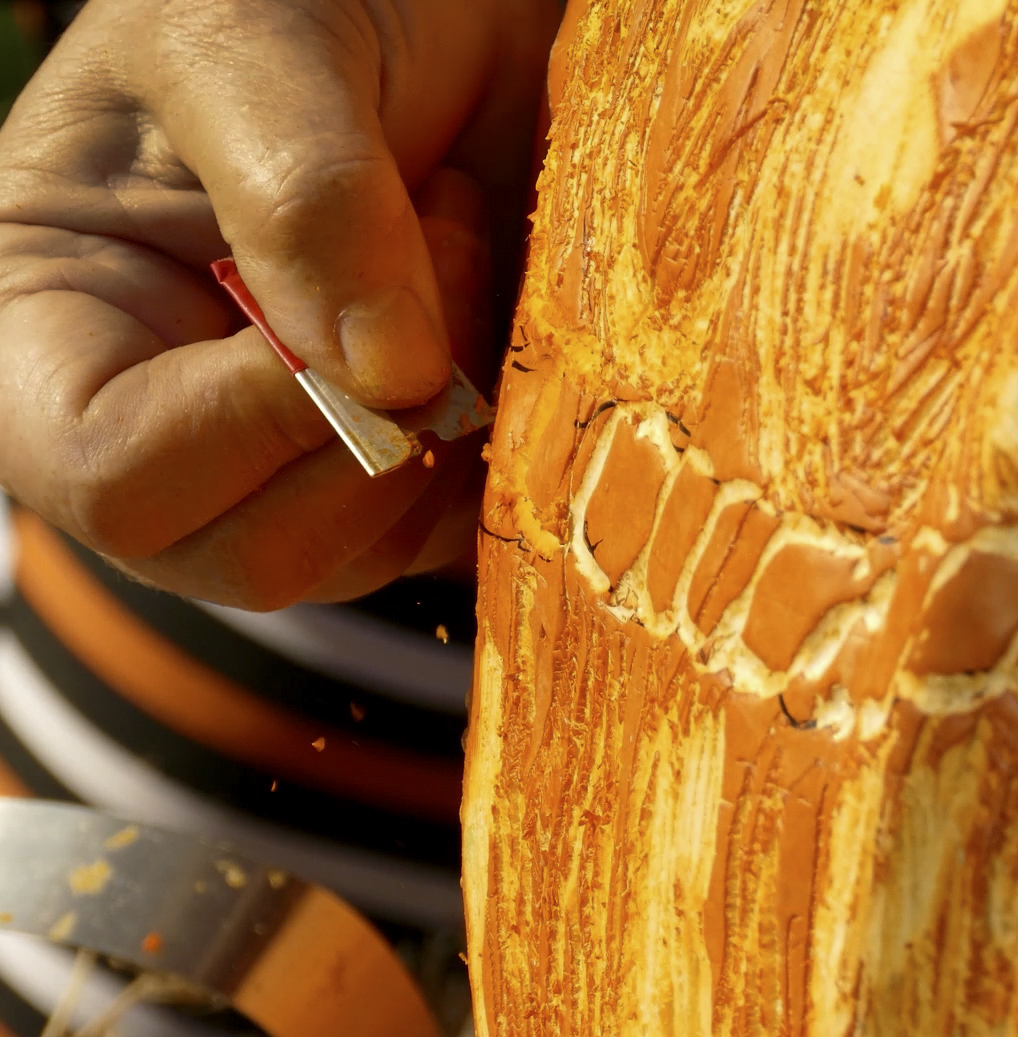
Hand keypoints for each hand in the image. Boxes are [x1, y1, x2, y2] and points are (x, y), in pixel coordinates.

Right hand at [0, 0, 561, 608]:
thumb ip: (300, 198)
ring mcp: (292, 460)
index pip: (111, 476)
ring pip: (379, 548)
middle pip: (253, 555)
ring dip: (458, 407)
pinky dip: (515, 431)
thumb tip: (388, 381)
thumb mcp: (255, 41)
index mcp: (58, 326)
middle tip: (434, 236)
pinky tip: (503, 300)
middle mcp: (167, 423)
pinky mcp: (409, 468)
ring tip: (459, 235)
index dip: (250, 425)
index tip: (359, 317)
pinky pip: (471, 521)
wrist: (446, 3)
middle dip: (377, 419)